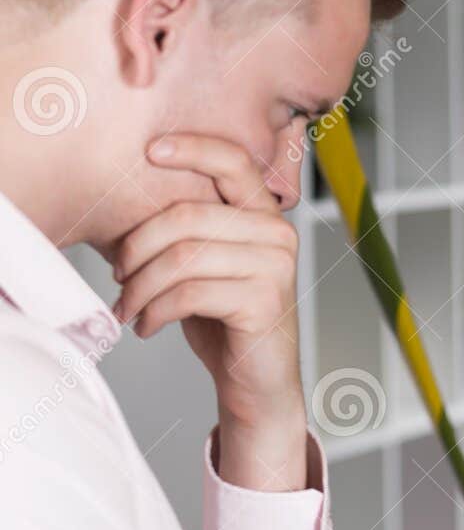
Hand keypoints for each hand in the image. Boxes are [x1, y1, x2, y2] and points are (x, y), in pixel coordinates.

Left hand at [112, 134, 307, 491]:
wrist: (256, 380)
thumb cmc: (226, 319)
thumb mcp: (208, 263)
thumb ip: (189, 228)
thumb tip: (122, 200)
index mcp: (265, 216)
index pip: (233, 161)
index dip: (191, 148)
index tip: (149, 151)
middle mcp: (278, 235)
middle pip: (187, 217)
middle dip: (137, 247)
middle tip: (119, 275)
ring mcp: (276, 268)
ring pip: (182, 257)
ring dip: (141, 286)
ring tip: (129, 306)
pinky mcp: (264, 302)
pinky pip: (189, 293)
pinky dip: (155, 311)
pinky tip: (148, 325)